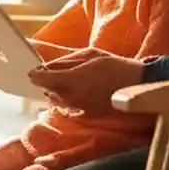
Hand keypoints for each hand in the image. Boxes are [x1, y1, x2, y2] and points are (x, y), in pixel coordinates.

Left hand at [28, 48, 143, 114]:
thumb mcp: (89, 55)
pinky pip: (68, 107)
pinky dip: (67, 99)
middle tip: (50, 72)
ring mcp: (78, 108)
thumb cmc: (113, 66)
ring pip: (56, 101)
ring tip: (66, 80)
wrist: (135, 86)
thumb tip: (47, 66)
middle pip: (48, 91)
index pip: (42, 80)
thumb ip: (65, 61)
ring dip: (56, 91)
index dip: (35, 75)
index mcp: (72, 80)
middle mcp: (71, 97)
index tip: (33, 71)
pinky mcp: (86, 114)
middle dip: (47, 83)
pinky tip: (76, 90)